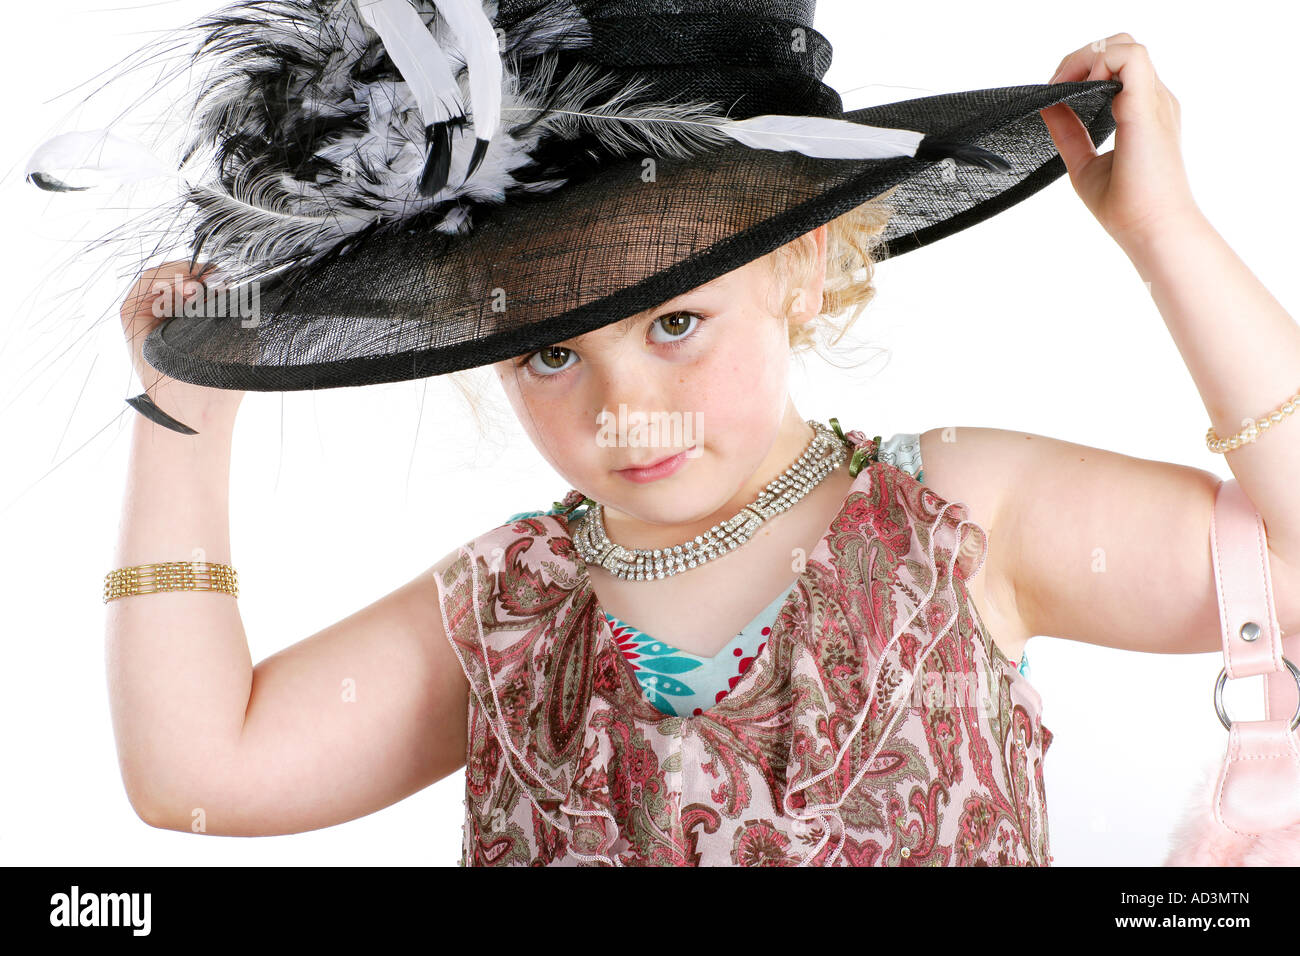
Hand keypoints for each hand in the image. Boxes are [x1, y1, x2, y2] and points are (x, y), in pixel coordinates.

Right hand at [120, 261, 244, 429]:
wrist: (191, 406)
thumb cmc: (217, 375)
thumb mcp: (233, 334)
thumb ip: (231, 303)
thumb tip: (230, 275)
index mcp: (196, 313)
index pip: (203, 279)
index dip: (214, 274)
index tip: (230, 281)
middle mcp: (172, 310)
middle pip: (184, 273)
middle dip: (200, 273)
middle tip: (216, 281)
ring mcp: (150, 309)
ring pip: (165, 274)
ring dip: (184, 275)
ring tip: (200, 289)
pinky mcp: (131, 312)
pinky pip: (146, 282)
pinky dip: (164, 278)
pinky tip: (185, 287)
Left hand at [1040, 32, 1201, 245]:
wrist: (1152, 230)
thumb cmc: (1126, 207)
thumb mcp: (1083, 162)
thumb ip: (1068, 131)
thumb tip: (1047, 104)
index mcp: (1142, 111)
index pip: (1116, 66)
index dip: (1081, 70)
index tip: (1054, 95)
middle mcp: (1153, 99)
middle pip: (1120, 46)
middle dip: (1082, 57)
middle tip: (1056, 86)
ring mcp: (1153, 100)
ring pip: (1124, 45)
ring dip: (1086, 57)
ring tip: (1064, 87)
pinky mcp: (1146, 106)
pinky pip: (1129, 57)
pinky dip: (1098, 63)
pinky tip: (1078, 90)